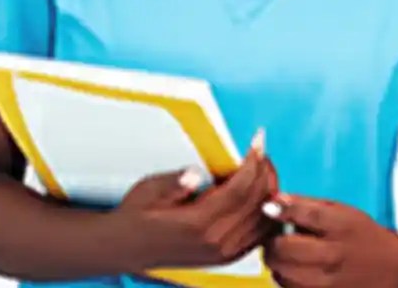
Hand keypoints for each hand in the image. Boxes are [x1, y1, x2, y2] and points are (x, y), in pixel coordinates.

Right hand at [113, 129, 279, 269]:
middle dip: (264, 171)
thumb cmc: (138, 217)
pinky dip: (268, 211)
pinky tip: (262, 193)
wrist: (128, 247)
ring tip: (262, 167)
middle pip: (256, 202)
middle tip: (260, 151)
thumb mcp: (149, 191)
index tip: (257, 142)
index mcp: (197, 224)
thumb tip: (195, 174)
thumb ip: (174, 182)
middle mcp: (216, 241)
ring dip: (269, 189)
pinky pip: (262, 233)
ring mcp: (224, 252)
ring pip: (264, 217)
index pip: (239, 189)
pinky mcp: (228, 256)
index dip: (253, 162)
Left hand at [261, 195, 397, 287]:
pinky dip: (285, 279)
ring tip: (288, 254)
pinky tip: (296, 270)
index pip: (305, 214)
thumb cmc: (364, 237)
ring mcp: (327, 281)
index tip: (268, 208)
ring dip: (277, 262)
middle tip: (277, 237)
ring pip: (280, 272)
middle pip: (283, 248)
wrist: (392, 269)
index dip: (280, 209)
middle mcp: (334, 255)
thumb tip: (273, 201)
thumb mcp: (343, 212)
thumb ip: (308, 206)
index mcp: (342, 226)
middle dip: (272, 241)